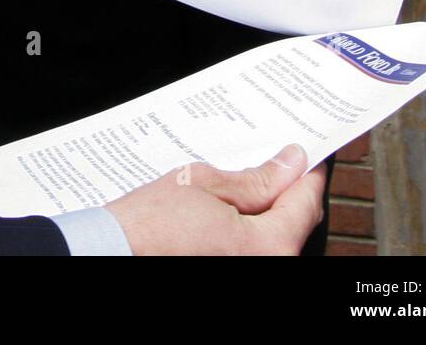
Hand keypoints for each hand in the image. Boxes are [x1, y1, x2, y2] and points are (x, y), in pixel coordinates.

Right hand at [105, 144, 325, 254]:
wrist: (118, 250)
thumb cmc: (152, 224)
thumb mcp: (205, 184)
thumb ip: (256, 178)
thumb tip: (289, 163)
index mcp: (270, 247)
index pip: (305, 202)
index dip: (307, 171)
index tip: (307, 152)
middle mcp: (271, 267)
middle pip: (296, 222)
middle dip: (289, 190)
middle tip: (278, 159)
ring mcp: (256, 272)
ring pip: (278, 237)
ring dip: (271, 210)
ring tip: (251, 181)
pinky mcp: (238, 272)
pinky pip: (260, 250)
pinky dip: (255, 229)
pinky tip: (238, 209)